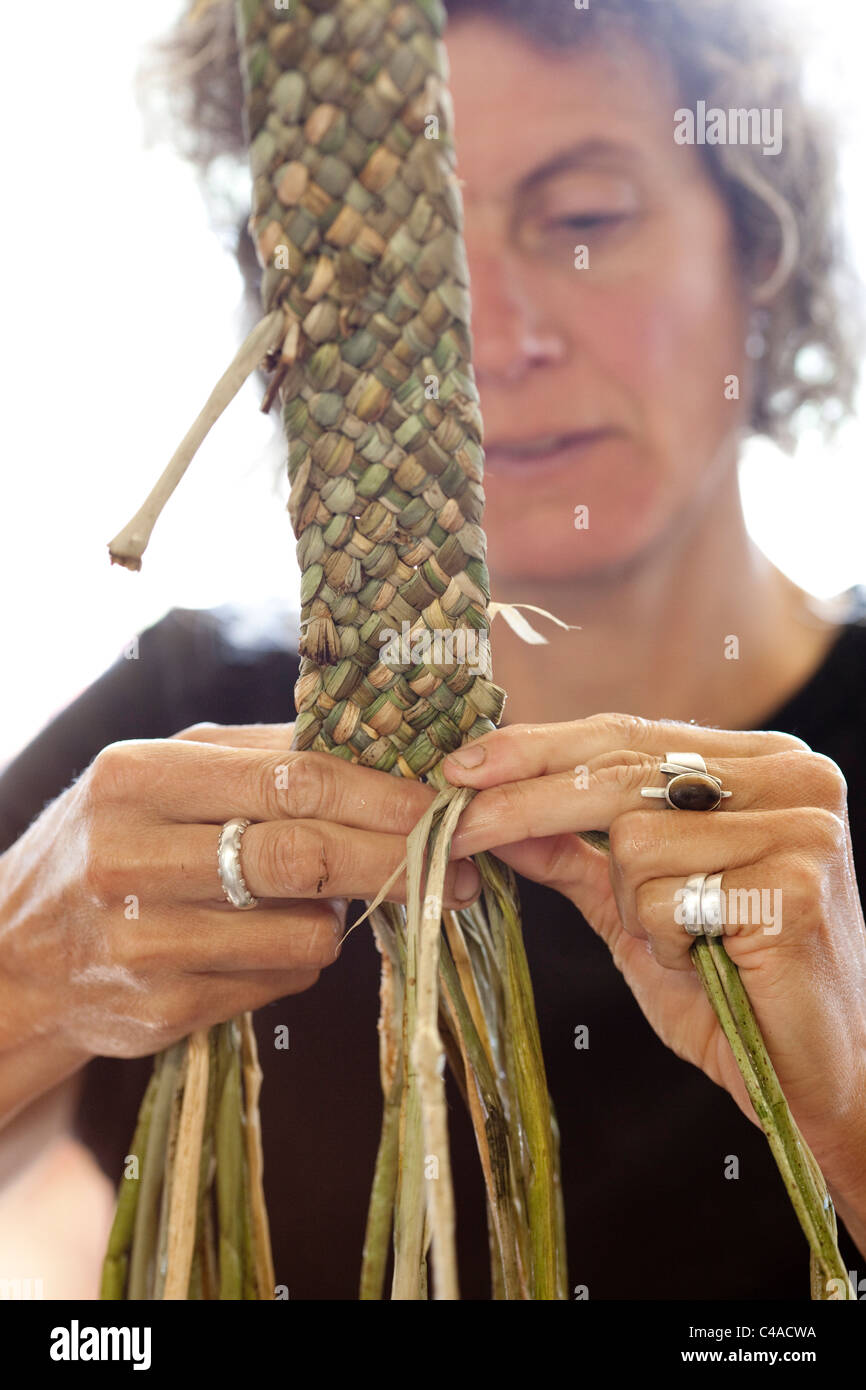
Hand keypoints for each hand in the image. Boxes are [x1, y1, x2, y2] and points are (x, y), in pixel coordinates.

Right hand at [0, 721, 477, 1123]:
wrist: (18, 956)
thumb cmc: (110, 845)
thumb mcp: (159, 778)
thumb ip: (256, 756)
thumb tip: (376, 746)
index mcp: (138, 777)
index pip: (289, 778)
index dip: (379, 794)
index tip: (440, 804)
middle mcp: (133, 855)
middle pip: (303, 853)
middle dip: (394, 855)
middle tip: (455, 858)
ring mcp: (144, 939)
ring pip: (303, 928)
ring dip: (348, 912)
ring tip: (356, 895)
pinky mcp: (161, 1007)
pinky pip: (280, 979)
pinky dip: (307, 954)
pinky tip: (291, 935)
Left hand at [442, 713, 865, 1239]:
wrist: (812, 1078)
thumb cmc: (730, 989)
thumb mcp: (638, 909)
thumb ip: (574, 852)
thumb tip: (489, 807)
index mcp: (761, 764)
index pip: (628, 735)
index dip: (538, 747)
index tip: (460, 767)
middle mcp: (792, 776)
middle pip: (620, 771)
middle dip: (525, 804)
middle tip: (454, 828)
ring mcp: (802, 826)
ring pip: (632, 841)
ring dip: (635, 910)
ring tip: (687, 944)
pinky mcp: (796, 884)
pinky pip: (667, 898)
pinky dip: (668, 942)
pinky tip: (712, 962)